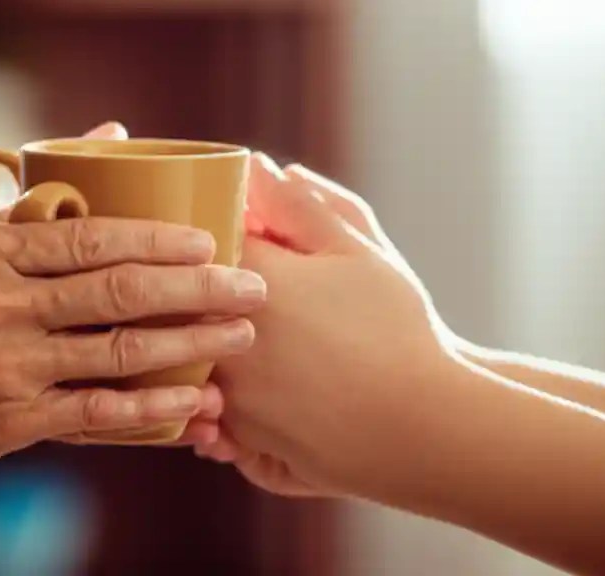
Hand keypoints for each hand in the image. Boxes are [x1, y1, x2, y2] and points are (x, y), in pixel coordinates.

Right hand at [0, 214, 265, 494]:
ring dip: (191, 345)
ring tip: (243, 337)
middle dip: (199, 289)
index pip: (89, 238)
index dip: (159, 240)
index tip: (211, 240)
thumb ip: (20, 198)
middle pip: (119, 292)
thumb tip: (109, 133)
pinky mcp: (5, 423)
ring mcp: (1, 366)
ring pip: (119, 352)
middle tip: (254, 286)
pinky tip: (192, 404)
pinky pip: (95, 415)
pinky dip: (150, 410)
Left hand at [197, 155, 457, 498]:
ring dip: (195, 342)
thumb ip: (301, 206)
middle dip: (195, 285)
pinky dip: (215, 399)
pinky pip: (205, 412)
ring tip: (244, 339)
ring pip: (184, 356)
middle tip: (236, 286)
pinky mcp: (238, 439)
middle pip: (179, 297)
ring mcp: (226, 393)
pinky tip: (249, 391)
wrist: (425, 424)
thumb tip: (258, 167)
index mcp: (249, 279)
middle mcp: (222, 335)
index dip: (212, 229)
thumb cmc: (397, 329)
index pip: (197, 238)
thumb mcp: (358, 251)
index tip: (231, 231)